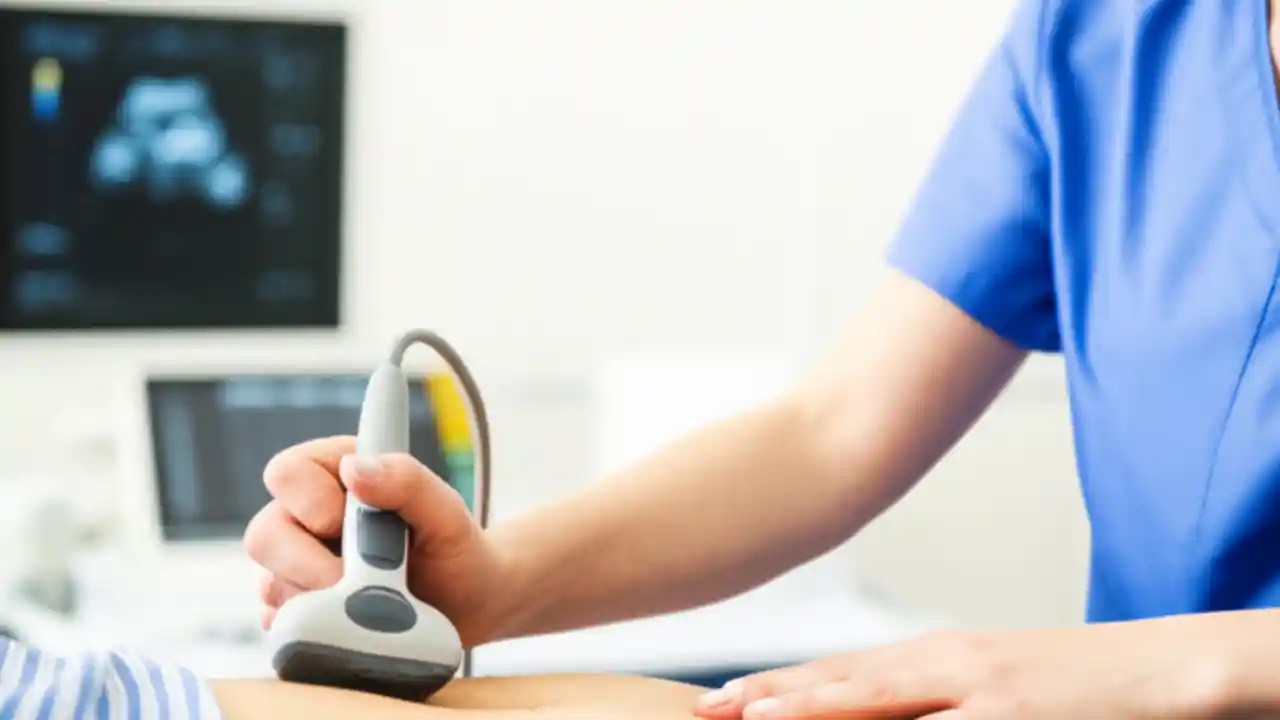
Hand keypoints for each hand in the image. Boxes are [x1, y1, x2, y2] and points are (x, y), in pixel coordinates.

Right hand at [244, 436, 512, 647]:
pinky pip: (278, 624)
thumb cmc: (456, 550)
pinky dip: (314, 629)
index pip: (286, 473)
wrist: (467, 606)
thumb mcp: (446, 512)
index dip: (308, 501)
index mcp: (337, 474)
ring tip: (371, 602)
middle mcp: (306, 517)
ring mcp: (296, 566)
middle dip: (310, 565)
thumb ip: (407, 481)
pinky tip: (351, 623)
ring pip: (269, 585)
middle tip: (358, 581)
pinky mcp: (296, 609)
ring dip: (320, 600)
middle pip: (264, 534)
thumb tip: (353, 469)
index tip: (344, 523)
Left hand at [694, 614, 1276, 718]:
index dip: (776, 687)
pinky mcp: (1014, 716)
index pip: (837, 673)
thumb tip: (876, 715)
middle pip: (840, 682)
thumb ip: (931, 702)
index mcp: (933, 658)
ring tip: (753, 718)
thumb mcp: (988, 686)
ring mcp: (977, 691)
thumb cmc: (1070, 684)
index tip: (721, 699)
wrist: (1161, 667)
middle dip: (769, 697)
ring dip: (814, 710)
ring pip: (878, 702)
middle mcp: (943, 665)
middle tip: (705, 708)